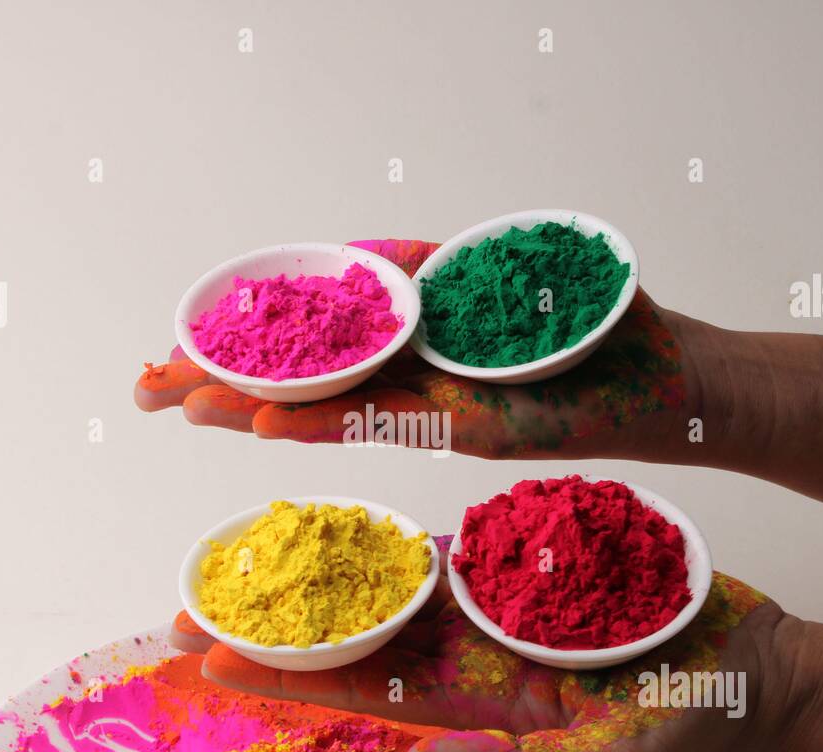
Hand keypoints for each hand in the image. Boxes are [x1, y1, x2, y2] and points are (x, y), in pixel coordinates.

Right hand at [136, 239, 708, 459]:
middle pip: (305, 377)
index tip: (174, 343)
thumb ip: (433, 269)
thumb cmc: (602, 329)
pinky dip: (333, 424)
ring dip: (254, 406)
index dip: (241, 342)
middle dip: (223, 380)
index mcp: (417, 342)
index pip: (311, 340)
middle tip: (143, 386)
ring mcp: (443, 405)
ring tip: (179, 404)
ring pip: (332, 406)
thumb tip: (366, 252)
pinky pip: (391, 425)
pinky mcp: (479, 428)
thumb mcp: (507, 274)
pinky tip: (270, 423)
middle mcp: (418, 378)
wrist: (679, 379)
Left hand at [170, 554, 787, 751]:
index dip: (283, 672)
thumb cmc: (687, 730)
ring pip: (392, 579)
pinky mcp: (530, 561)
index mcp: (477, 703)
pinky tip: (352, 504)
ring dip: (320, 566)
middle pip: (356, 631)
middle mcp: (472, 650)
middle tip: (194, 596)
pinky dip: (402, 526)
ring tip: (250, 542)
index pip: (359, 686)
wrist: (750, 668)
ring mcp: (497, 604)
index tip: (210, 650)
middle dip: (277, 620)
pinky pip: (453, 539)